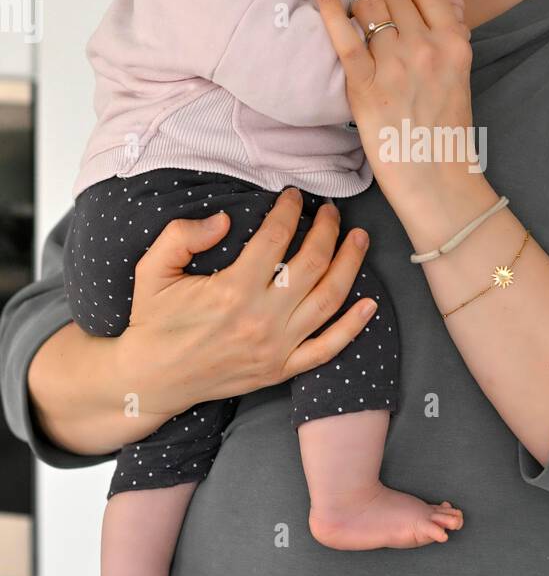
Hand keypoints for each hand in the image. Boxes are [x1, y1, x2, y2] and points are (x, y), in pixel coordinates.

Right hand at [117, 189, 376, 418]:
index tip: (293, 196)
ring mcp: (276, 348)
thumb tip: (224, 220)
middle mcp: (261, 319)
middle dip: (328, 230)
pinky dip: (353, 327)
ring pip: (329, 299)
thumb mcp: (153, 270)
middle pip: (313, 263)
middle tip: (332, 211)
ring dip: (350, 265)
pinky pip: (328, 348)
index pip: (275, 238)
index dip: (289, 210)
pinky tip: (370, 304)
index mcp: (232, 290)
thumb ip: (182, 236)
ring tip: (359, 239)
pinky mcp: (281, 370)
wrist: (152, 379)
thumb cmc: (154, 321)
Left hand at [315, 0, 474, 207]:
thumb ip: (451, 36)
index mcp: (455, 43)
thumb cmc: (445, 130)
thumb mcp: (460, 75)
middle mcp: (427, 47)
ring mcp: (395, 64)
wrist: (435, 177)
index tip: (402, 12)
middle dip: (386, 8)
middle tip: (380, 30)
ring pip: (371, 9)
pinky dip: (330, 11)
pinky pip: (345, 37)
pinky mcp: (365, 84)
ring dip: (363, 14)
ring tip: (360, 30)